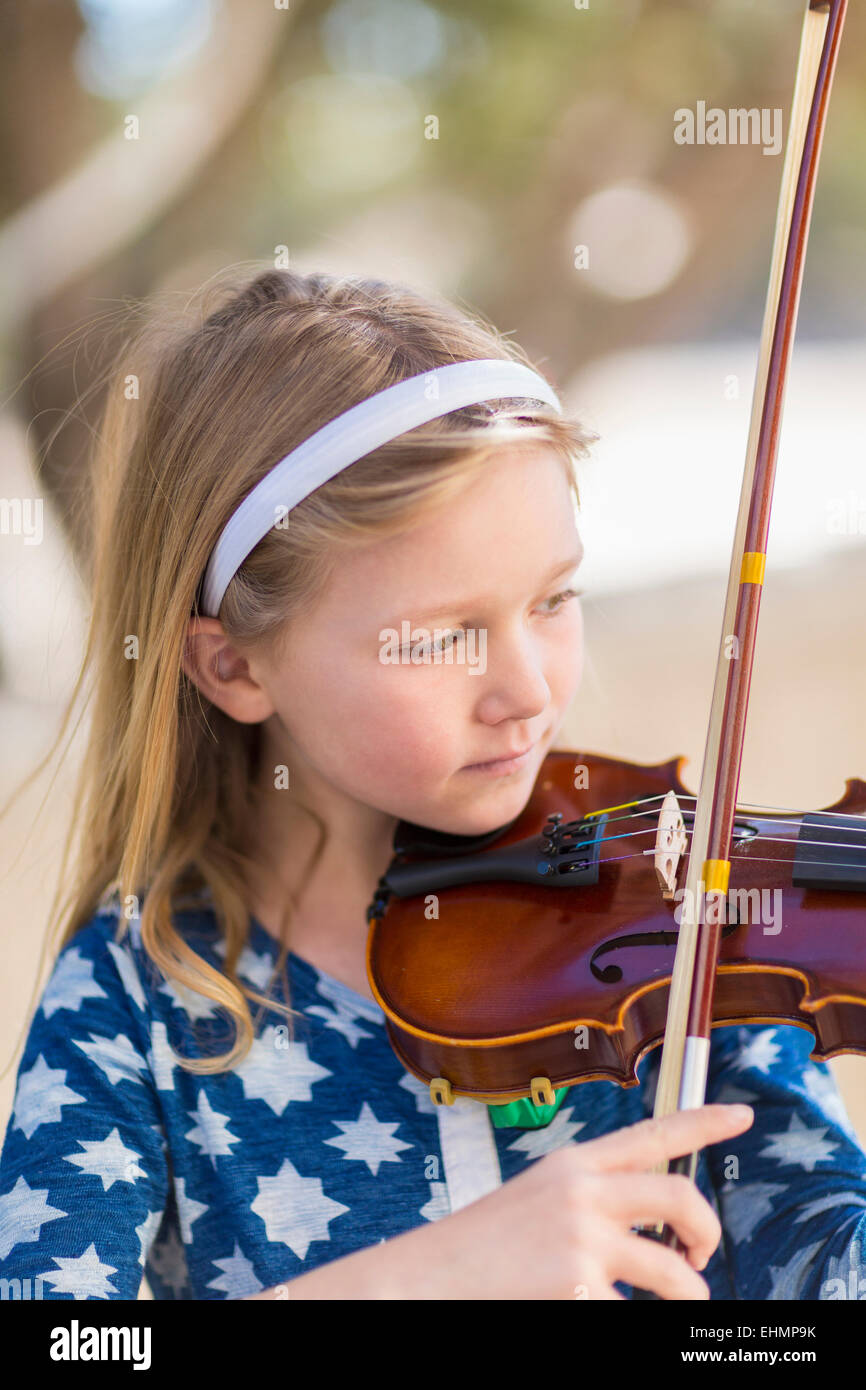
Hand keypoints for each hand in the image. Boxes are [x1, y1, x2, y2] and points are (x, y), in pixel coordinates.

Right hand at [434, 1102, 753, 1299]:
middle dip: (707, 1231)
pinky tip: (591, 1307)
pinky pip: (631, 1314)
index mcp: (574, 1164)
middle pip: (680, 1197)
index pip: (653, 1133)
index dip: (704, 1121)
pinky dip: (627, 1318)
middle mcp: (583, 1191)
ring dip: (687, 1295)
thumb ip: (593, 1196)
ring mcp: (582, 1239)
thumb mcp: (539, 1198)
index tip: (743, 1114)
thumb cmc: (485, 1246)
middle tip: (699, 1256)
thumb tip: (654, 1226)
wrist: (428, 1276)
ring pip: (674, 1272)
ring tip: (672, 1305)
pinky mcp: (578, 1286)